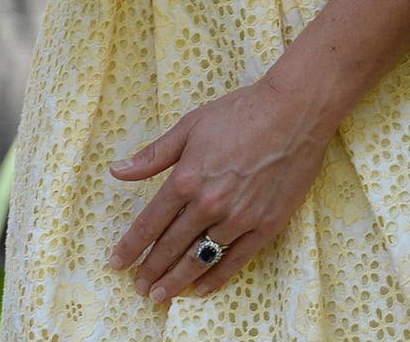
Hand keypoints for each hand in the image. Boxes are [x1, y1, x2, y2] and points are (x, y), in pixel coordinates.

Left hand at [107, 80, 330, 301]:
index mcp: (186, 179)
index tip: (117, 263)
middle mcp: (209, 204)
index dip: (132, 246)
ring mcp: (239, 219)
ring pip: (201, 258)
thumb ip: (152, 156)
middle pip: (172, 246)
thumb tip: (117, 171)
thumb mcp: (187, 127)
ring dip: (178, 280)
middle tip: (138, 288)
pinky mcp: (267, 226)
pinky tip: (201, 290)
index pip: (150, 222)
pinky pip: (236, 260)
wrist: (292, 115)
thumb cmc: (237, 114)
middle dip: (151, 269)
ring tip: (161, 296)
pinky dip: (216, 277)